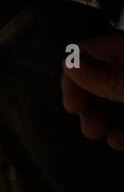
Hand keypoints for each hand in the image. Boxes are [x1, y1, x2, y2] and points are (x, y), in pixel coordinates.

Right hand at [62, 32, 123, 150]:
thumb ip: (111, 78)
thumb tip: (71, 63)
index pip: (90, 52)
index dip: (75, 77)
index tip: (73, 103)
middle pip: (98, 76)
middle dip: (87, 101)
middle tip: (86, 122)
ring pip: (111, 98)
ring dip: (100, 117)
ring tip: (97, 133)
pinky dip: (120, 128)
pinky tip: (117, 140)